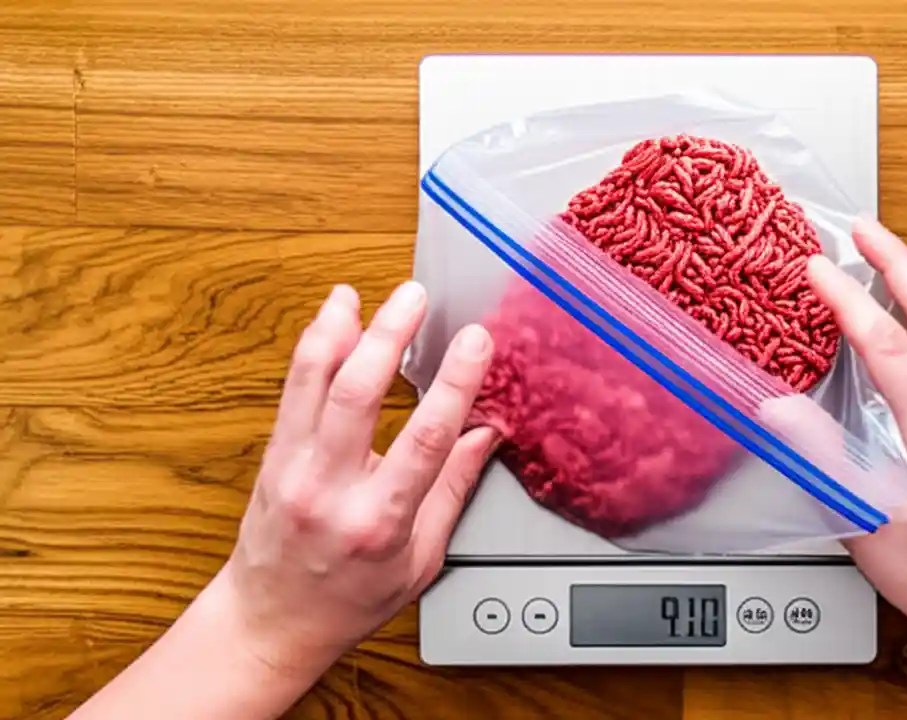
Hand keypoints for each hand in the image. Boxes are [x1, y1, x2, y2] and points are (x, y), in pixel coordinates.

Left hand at [210, 281, 496, 677]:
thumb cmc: (349, 600)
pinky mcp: (273, 457)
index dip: (454, 383)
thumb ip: (452, 490)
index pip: (424, 439)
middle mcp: (330, 490)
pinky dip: (313, 348)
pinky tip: (332, 319)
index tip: (476, 342)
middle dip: (388, 335)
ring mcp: (294, 469)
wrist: (270, 622)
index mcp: (380, 521)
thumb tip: (486, 432)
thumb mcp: (421, 560)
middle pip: (357, 395)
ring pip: (312, 382)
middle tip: (415, 295)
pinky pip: (293, 390)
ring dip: (338, 329)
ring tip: (360, 293)